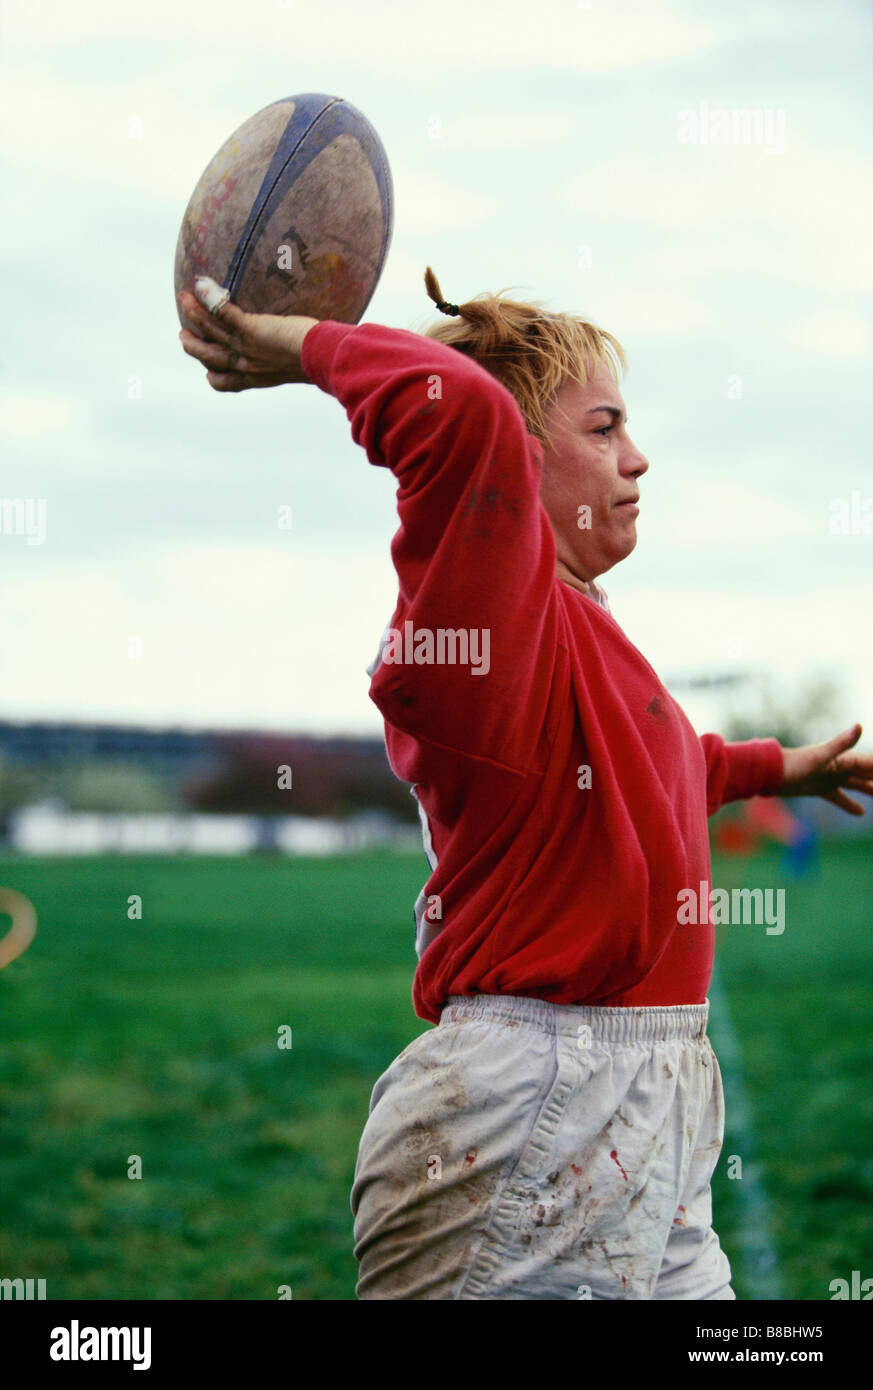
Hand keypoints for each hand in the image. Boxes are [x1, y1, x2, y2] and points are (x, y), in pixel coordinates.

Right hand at [178, 277, 318, 390]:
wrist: (324, 358)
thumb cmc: (321, 359)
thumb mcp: (302, 364)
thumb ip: (294, 357)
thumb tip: (307, 344)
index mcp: (258, 378)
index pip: (228, 383)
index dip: (214, 376)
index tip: (209, 371)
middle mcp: (247, 366)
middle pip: (210, 359)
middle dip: (193, 348)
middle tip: (183, 335)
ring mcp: (247, 348)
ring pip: (210, 332)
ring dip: (193, 315)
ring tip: (183, 299)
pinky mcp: (251, 330)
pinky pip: (222, 313)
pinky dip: (209, 299)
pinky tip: (200, 285)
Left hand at [778, 723, 872, 814]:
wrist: (771, 773)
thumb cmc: (795, 763)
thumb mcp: (821, 756)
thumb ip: (841, 743)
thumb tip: (859, 726)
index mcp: (842, 758)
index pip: (869, 763)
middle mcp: (838, 767)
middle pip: (865, 774)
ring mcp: (829, 778)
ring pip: (856, 785)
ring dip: (869, 790)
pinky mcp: (820, 789)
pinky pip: (839, 797)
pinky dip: (849, 804)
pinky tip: (860, 812)